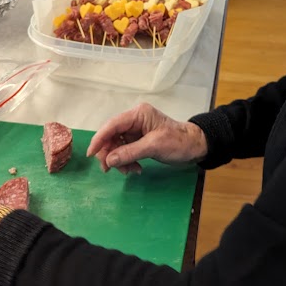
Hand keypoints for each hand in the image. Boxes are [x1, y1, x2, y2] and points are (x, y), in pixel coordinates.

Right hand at [87, 102, 207, 174]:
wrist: (195, 146)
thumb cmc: (178, 142)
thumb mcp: (154, 146)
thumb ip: (130, 152)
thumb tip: (109, 160)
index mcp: (138, 114)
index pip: (112, 125)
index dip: (99, 139)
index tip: (90, 154)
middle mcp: (135, 120)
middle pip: (112, 136)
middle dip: (110, 154)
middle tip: (110, 170)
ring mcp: (136, 131)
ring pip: (117, 146)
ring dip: (120, 160)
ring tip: (130, 171)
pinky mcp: (139, 140)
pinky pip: (125, 151)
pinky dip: (127, 161)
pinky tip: (136, 169)